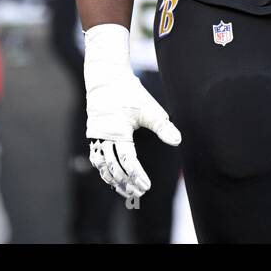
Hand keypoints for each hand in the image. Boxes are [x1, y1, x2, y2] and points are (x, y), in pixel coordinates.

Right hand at [83, 24, 180, 197]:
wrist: (107, 78)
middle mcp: (103, 137)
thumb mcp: (149, 109)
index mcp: (117, 131)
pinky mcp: (93, 136)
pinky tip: (114, 178)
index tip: (147, 187)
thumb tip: (177, 142)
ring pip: (102, 166)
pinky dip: (105, 170)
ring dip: (114, 180)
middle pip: (113, 168)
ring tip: (127, 191)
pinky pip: (97, 159)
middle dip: (126, 182)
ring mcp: (96, 137)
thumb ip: (162, 127)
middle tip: (140, 192)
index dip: (137, 175)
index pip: (127, 161)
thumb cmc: (130, 93)